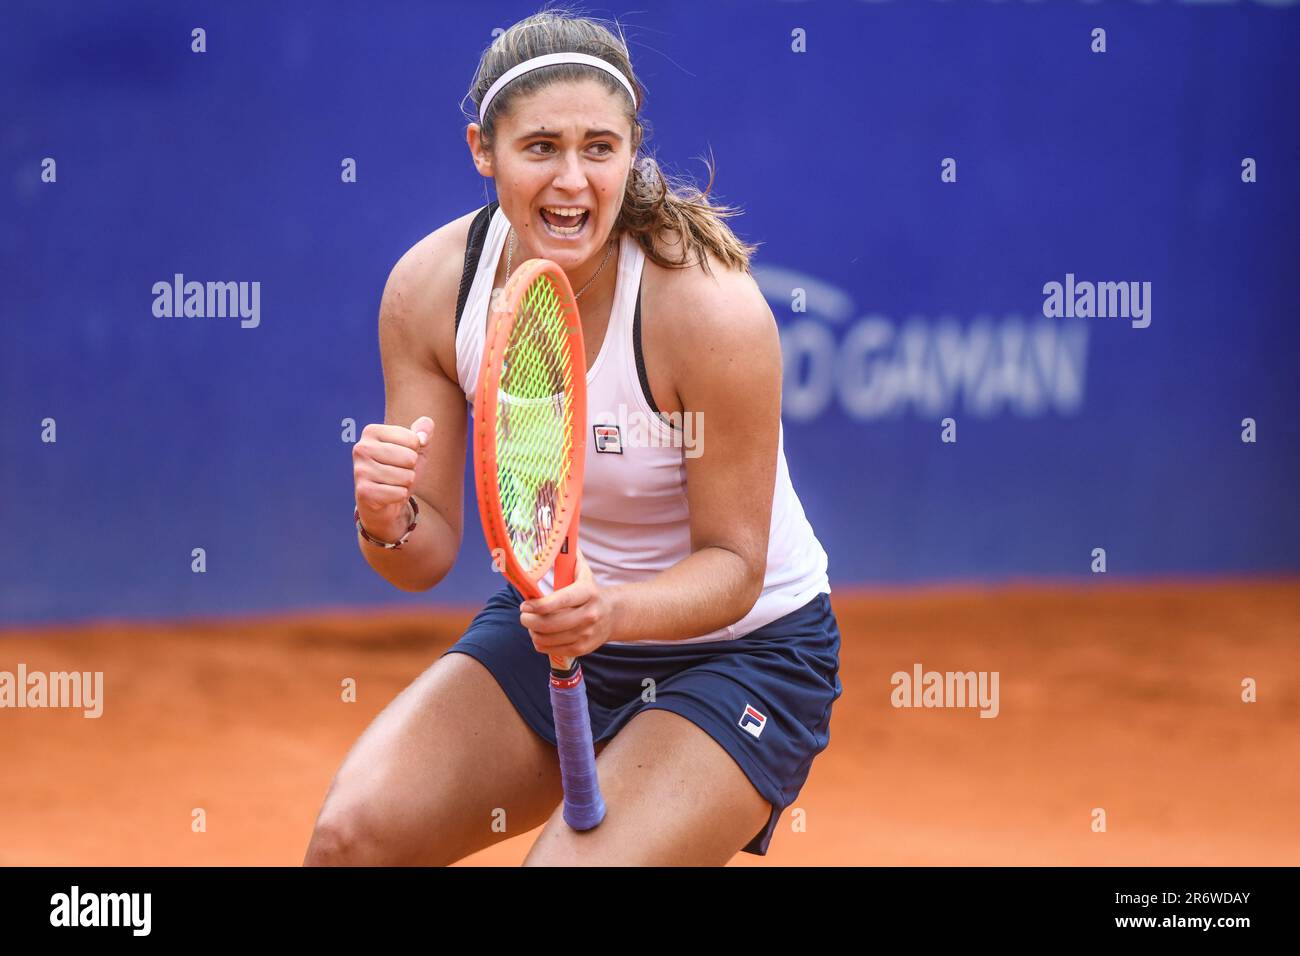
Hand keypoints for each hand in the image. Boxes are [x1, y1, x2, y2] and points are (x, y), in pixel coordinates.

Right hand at [353, 416, 432, 540]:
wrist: (386, 501)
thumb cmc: (400, 469)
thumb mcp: (416, 447)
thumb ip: (424, 430)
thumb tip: (423, 436)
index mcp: (372, 431)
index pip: (413, 439)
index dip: (415, 451)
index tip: (402, 457)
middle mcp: (361, 448)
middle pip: (409, 457)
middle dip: (411, 469)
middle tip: (398, 473)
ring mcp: (360, 470)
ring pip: (406, 477)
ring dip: (405, 483)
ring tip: (393, 483)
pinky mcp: (363, 491)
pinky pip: (399, 493)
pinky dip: (400, 496)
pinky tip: (389, 495)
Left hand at [520, 550, 616, 658]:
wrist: (612, 615)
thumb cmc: (589, 591)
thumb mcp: (582, 571)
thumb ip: (567, 556)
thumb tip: (552, 537)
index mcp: (587, 592)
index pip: (561, 600)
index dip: (539, 605)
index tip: (525, 604)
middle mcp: (589, 614)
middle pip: (549, 623)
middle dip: (529, 620)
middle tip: (524, 614)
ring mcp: (586, 633)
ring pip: (547, 638)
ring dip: (533, 631)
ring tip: (532, 624)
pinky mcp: (582, 648)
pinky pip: (550, 649)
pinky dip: (540, 643)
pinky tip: (541, 634)